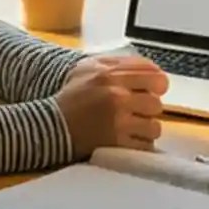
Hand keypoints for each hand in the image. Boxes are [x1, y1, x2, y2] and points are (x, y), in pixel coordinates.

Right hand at [54, 54, 168, 157]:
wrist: (51, 124)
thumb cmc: (72, 95)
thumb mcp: (90, 67)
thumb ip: (120, 63)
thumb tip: (152, 67)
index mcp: (112, 74)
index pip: (156, 76)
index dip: (157, 85)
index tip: (150, 90)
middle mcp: (117, 96)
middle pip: (156, 103)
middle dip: (149, 108)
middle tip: (138, 111)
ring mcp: (117, 122)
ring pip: (154, 126)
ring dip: (146, 128)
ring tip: (134, 127)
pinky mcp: (116, 144)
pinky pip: (145, 145)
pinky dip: (139, 143)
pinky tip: (129, 138)